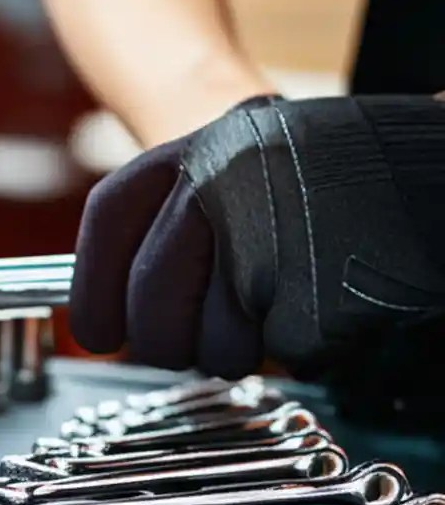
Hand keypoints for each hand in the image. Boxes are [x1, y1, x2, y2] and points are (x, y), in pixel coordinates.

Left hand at [71, 95, 444, 377]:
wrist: (437, 160)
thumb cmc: (340, 175)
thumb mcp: (249, 168)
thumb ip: (185, 221)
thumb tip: (125, 312)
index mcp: (201, 149)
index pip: (111, 218)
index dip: (94, 290)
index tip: (97, 332)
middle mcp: (221, 188)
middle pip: (152, 309)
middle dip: (173, 344)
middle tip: (214, 336)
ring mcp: (265, 244)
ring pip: (214, 348)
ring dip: (249, 349)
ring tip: (295, 298)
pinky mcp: (311, 300)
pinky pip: (284, 355)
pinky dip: (308, 348)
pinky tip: (333, 302)